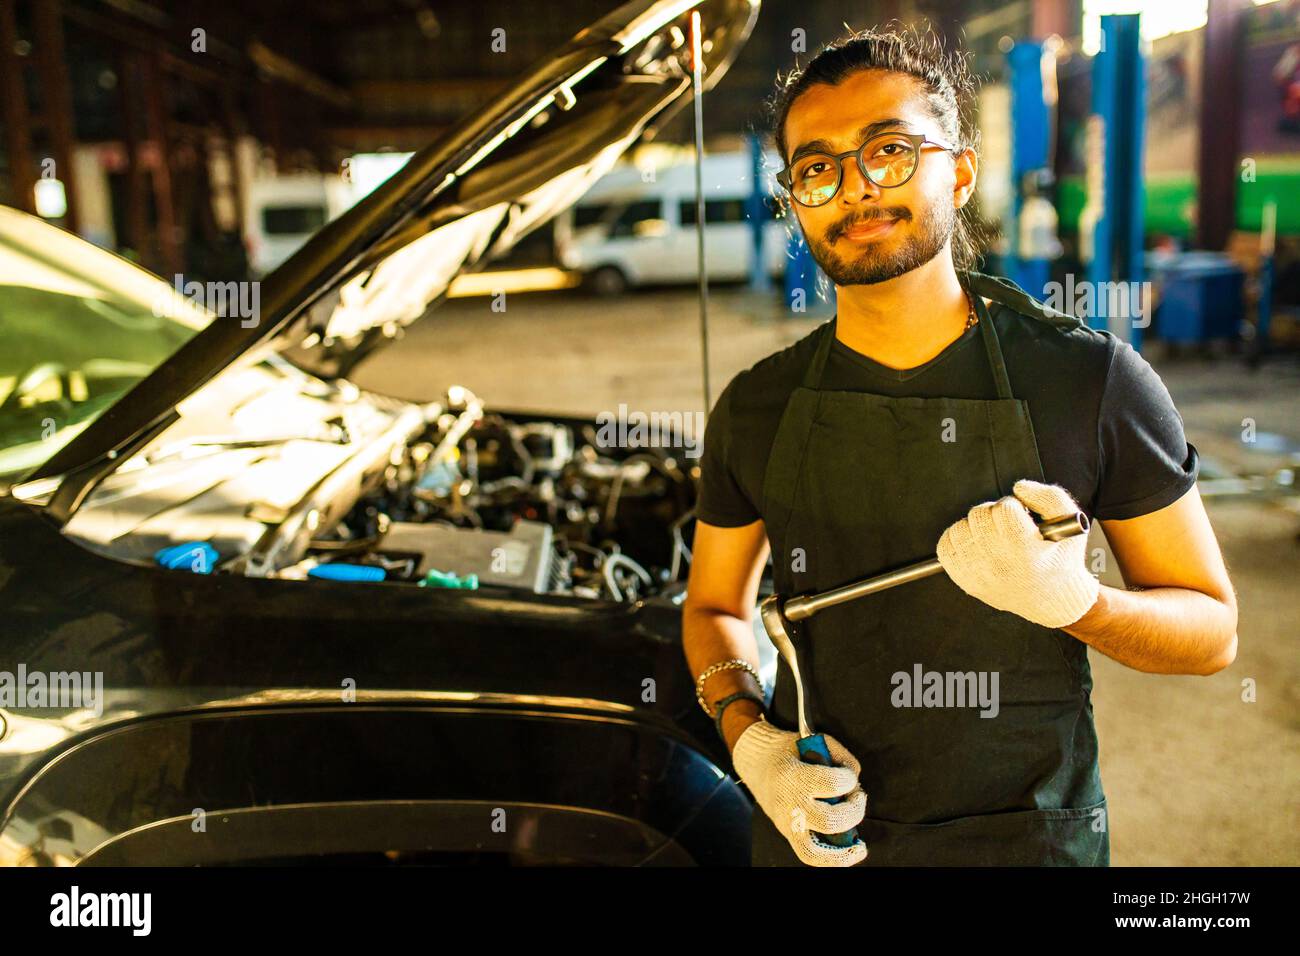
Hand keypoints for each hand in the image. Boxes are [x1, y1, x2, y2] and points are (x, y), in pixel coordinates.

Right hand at [731, 718, 867, 866]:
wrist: (756, 763)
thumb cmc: (787, 750)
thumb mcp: (812, 740)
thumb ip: (839, 755)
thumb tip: (856, 778)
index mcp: (793, 776)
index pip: (832, 784)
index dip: (850, 779)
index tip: (850, 775)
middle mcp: (788, 804)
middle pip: (829, 820)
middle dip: (854, 811)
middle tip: (859, 798)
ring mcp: (786, 823)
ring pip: (815, 852)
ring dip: (843, 850)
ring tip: (859, 845)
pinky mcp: (788, 834)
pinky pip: (810, 856)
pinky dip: (833, 858)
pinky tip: (851, 852)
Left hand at [937, 479, 1098, 628]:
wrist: (1052, 600)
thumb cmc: (1060, 558)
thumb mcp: (1071, 525)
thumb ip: (1049, 497)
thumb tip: (1018, 487)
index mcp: (1025, 552)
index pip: (1003, 509)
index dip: (1013, 506)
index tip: (1021, 517)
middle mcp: (999, 565)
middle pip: (979, 515)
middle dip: (993, 513)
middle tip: (1007, 526)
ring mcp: (979, 575)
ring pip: (959, 528)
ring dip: (974, 526)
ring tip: (993, 536)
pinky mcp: (965, 581)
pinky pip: (945, 546)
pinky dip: (957, 539)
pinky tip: (976, 543)